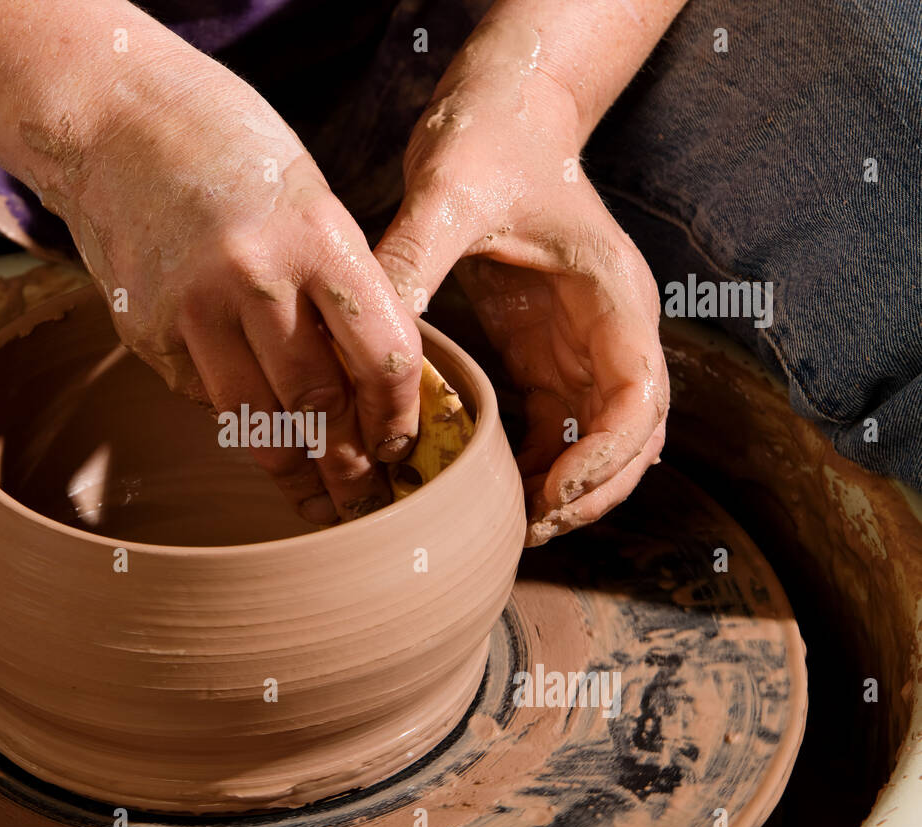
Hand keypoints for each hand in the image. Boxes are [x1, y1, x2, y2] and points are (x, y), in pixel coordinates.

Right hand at [29, 41, 422, 523]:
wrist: (120, 120)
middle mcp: (256, 275)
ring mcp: (192, 306)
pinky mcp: (144, 328)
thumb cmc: (237, 157)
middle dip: (348, 468)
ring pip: (255, 421)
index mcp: (320, 237)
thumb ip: (345, 290)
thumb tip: (375, 389)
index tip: (400, 449)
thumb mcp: (314, 205)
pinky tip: (242, 405)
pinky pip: (201, 394)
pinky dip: (229, 408)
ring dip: (291, 470)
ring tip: (315, 499)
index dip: (397, 419)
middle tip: (363, 503)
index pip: (382, 357)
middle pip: (318, 406)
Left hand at [373, 51, 667, 545]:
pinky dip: (534, 465)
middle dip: (591, 492)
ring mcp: (580, 346)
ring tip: (512, 525)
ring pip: (596, 443)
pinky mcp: (544, 353)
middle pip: (631, 438)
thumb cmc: (491, 140)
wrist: (503, 113)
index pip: (640, 396)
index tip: (553, 493)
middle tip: (530, 529)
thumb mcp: (449, 190)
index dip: (606, 456)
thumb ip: (414, 254)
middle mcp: (609, 330)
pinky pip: (553, 428)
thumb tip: (370, 329)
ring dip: (565, 490)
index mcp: (611, 296)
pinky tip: (489, 487)